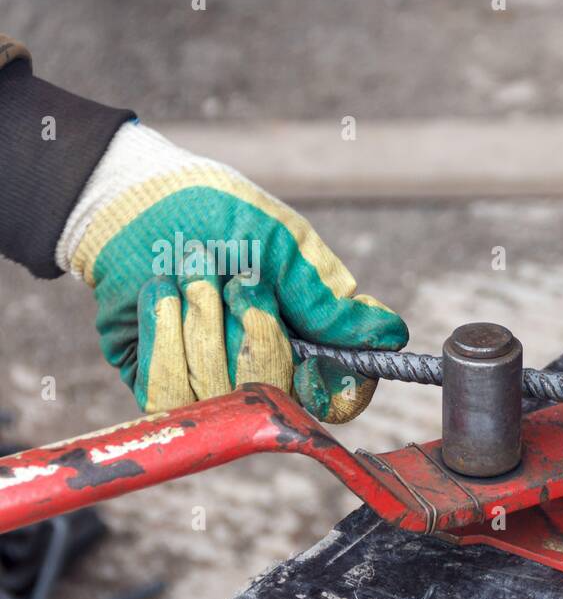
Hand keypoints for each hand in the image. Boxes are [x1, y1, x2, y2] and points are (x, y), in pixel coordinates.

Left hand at [58, 122, 407, 422]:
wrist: (134, 199)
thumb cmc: (218, 215)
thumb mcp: (285, 251)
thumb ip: (330, 303)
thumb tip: (392, 335)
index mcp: (309, 341)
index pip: (339, 399)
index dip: (329, 386)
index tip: (310, 355)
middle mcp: (266, 372)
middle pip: (277, 395)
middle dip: (255, 330)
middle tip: (236, 278)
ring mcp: (213, 385)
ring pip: (223, 394)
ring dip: (205, 322)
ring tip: (191, 273)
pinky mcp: (163, 386)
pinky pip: (171, 394)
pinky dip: (165, 336)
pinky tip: (162, 295)